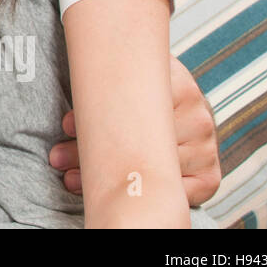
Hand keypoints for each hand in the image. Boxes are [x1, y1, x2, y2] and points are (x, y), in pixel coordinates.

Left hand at [50, 53, 221, 205]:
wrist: (181, 96)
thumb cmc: (144, 85)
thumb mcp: (130, 70)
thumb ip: (109, 79)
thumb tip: (69, 117)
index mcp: (179, 84)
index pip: (135, 104)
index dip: (96, 117)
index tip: (66, 126)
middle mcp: (198, 117)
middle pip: (139, 142)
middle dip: (89, 153)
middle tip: (58, 159)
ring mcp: (206, 147)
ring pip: (152, 171)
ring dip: (107, 178)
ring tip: (70, 177)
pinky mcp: (209, 174)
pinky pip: (178, 194)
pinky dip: (141, 197)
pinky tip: (112, 194)